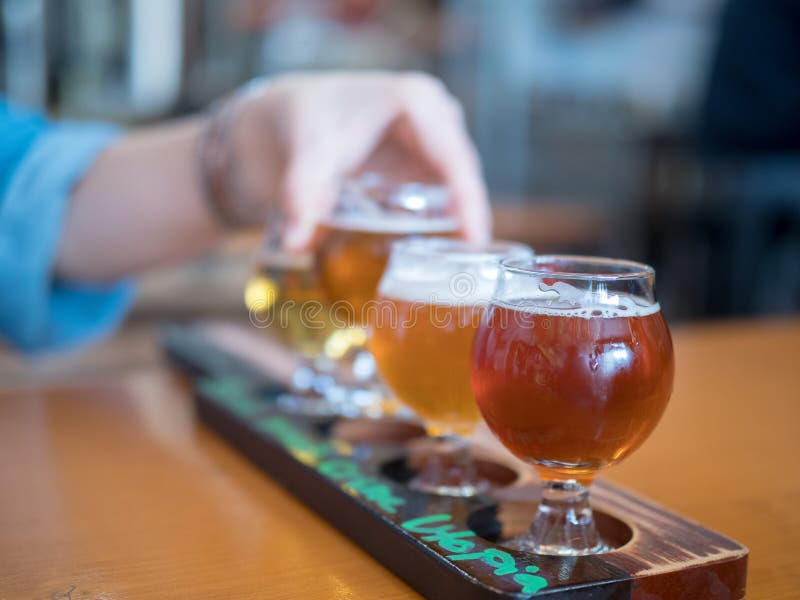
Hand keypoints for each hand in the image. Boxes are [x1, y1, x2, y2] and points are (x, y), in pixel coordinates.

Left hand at [221, 71, 490, 249]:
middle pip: (463, 177)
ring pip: (457, 189)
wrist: (282, 118)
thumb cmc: (300, 122)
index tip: (476, 245)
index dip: (471, 204)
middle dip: (468, 223)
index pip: (456, 160)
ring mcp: (434, 139)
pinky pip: (444, 196)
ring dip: (457, 227)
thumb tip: (295, 244)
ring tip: (457, 274)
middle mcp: (436, 115)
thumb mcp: (305, 156)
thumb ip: (302, 197)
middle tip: (464, 275)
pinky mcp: (424, 162)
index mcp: (418, 102)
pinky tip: (436, 258)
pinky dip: (442, 225)